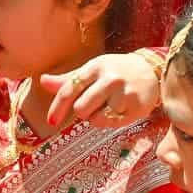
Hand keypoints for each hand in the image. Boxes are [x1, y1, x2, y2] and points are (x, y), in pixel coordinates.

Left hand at [43, 53, 162, 130]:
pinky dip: (110, 121)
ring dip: (97, 117)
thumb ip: (68, 79)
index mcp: (94, 68)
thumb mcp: (92, 71)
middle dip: (83, 111)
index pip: (69, 90)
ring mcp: (124, 93)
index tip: (51, 122)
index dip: (57, 108)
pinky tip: (119, 110)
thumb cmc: (114, 71)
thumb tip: (42, 80)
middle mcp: (109, 79)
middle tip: (95, 104)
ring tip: (109, 105)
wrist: (151, 71)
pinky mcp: (135, 107)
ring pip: (96, 119)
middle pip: (81, 109)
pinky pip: (112, 124)